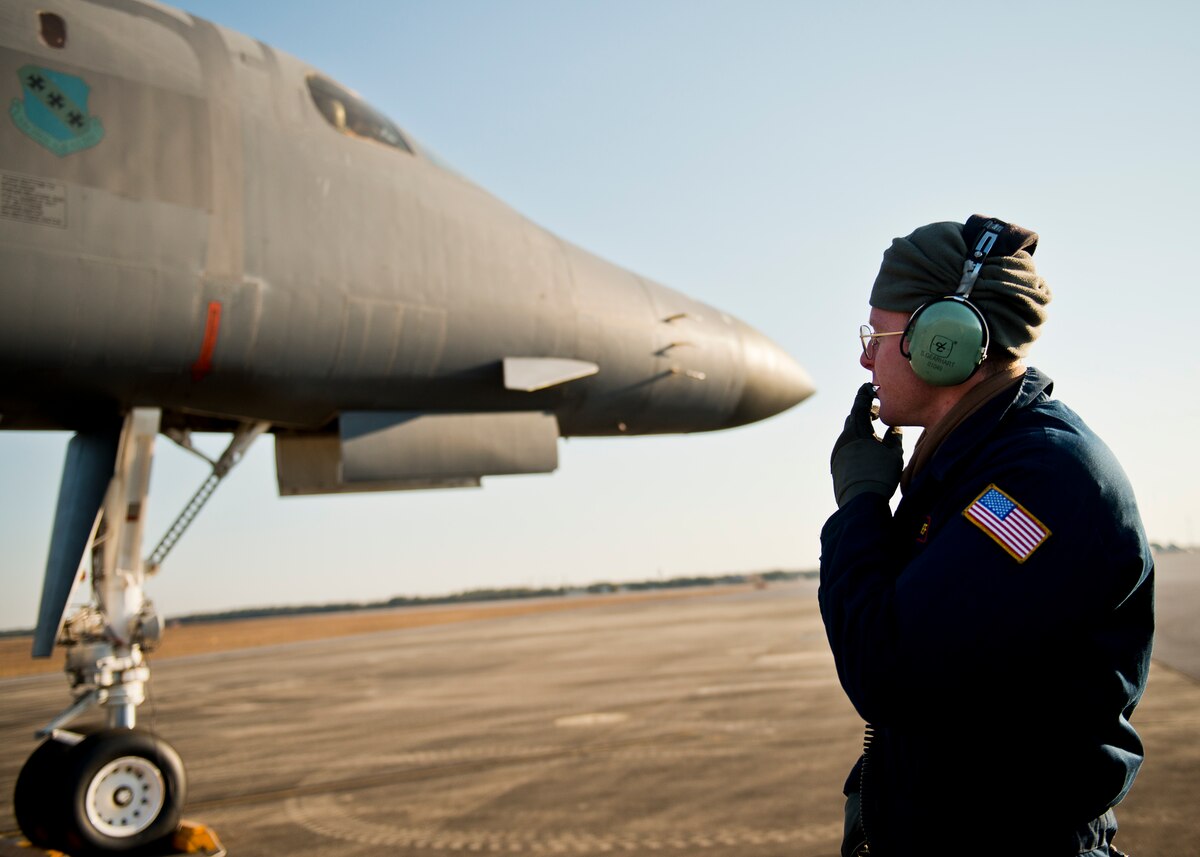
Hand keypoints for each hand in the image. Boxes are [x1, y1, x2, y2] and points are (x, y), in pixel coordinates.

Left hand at [830, 382, 903, 507]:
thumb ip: (894, 437)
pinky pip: (846, 447)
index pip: (860, 404)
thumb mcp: (894, 454)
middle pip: (853, 418)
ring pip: (849, 433)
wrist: (860, 501)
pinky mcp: (836, 464)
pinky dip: (856, 443)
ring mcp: (838, 451)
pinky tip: (867, 451)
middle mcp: (844, 438)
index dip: (866, 394)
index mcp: (857, 430)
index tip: (870, 387)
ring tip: (874, 433)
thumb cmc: (880, 475)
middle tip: (877, 413)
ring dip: (861, 429)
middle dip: (865, 413)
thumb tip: (893, 429)